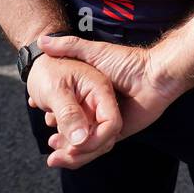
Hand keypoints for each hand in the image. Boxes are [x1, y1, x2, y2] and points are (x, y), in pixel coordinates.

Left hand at [25, 54, 122, 169]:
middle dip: (81, 151)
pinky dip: (69, 141)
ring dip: (73, 148)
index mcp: (101, 90)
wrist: (38, 61)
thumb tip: (80, 141)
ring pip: (92, 138)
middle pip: (103, 136)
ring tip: (51, 145)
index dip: (95, 140)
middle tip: (54, 157)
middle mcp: (101, 101)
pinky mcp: (84, 116)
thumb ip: (69, 113)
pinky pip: (82, 135)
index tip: (73, 147)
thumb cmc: (47, 69)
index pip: (111, 123)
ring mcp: (93, 109)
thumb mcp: (55, 90)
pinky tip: (53, 138)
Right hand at [38, 34, 178, 142]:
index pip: (69, 104)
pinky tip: (70, 151)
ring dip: (69, 145)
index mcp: (93, 90)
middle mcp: (99, 106)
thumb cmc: (127, 62)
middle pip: (75, 123)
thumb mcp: (95, 52)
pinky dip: (85, 151)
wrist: (156, 76)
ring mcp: (109, 119)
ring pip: (85, 137)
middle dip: (59, 132)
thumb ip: (70, 46)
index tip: (38, 106)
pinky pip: (100, 145)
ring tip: (53, 147)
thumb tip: (43, 41)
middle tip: (47, 136)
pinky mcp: (120, 131)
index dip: (53, 108)